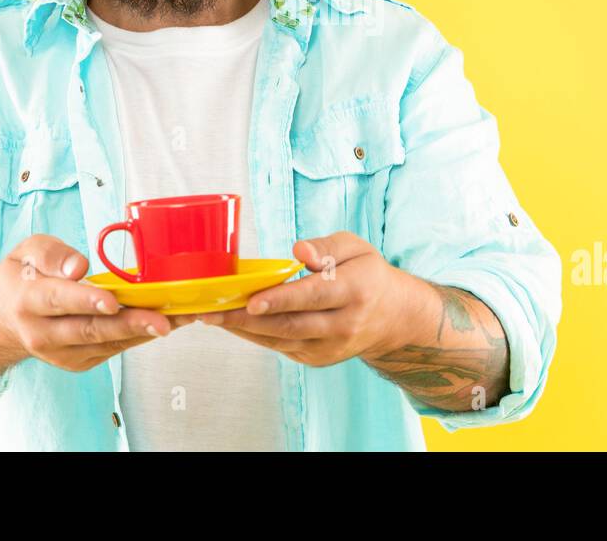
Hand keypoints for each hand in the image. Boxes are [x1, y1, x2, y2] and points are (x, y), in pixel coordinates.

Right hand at [0, 234, 194, 371]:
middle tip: (161, 321)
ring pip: (106, 343)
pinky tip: (165, 323)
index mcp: (27, 299)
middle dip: (129, 324)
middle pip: (89, 330)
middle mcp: (41, 333)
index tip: (112, 301)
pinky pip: (112, 349)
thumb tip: (78, 268)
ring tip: (177, 320)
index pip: (59, 300)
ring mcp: (60, 353)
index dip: (86, 301)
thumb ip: (51, 254)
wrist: (7, 314)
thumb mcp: (28, 251)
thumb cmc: (26, 274)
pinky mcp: (77, 362)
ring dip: (144, 332)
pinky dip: (140, 337)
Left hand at [197, 232, 425, 366]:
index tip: (252, 301)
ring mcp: (330, 347)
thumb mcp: (356, 247)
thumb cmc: (368, 274)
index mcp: (354, 291)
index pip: (313, 296)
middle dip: (248, 319)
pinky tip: (234, 323)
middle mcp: (343, 324)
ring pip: (282, 340)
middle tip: (213, 311)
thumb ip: (326, 246)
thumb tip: (298, 250)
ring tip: (213, 317)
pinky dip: (256, 336)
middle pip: (291, 324)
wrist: (393, 318)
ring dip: (245, 330)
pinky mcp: (318, 359)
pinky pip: (281, 347)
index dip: (281, 299)